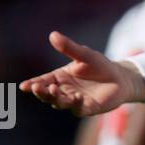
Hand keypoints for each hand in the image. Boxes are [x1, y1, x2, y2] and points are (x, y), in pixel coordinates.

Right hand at [20, 32, 144, 115]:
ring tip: (53, 90)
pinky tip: (75, 96)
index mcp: (60, 78)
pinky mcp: (87, 108)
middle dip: (41, 91)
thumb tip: (53, 35)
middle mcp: (64, 91)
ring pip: (60, 103)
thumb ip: (69, 48)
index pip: (42, 81)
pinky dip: (75, 103)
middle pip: (48, 94)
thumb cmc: (100, 66)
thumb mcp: (84, 54)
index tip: (24, 86)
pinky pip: (77, 109)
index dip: (33, 84)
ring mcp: (75, 101)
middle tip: (37, 87)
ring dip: (55, 98)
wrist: (120, 78)